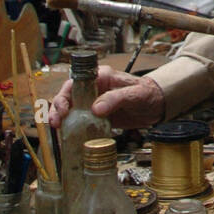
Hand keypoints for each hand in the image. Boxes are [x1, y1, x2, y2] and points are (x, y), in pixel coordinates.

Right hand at [48, 66, 164, 130]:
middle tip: (57, 122)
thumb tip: (96, 109)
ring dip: (62, 118)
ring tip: (58, 129)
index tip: (64, 108)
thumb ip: (116, 98)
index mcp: (101, 77)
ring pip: (71, 109)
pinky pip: (80, 121)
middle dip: (58, 108)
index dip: (65, 94)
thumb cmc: (148, 94)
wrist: (157, 106)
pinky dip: (73, 128)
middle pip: (68, 96)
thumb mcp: (135, 94)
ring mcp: (93, 103)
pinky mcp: (96, 117)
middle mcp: (93, 89)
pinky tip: (69, 136)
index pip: (76, 82)